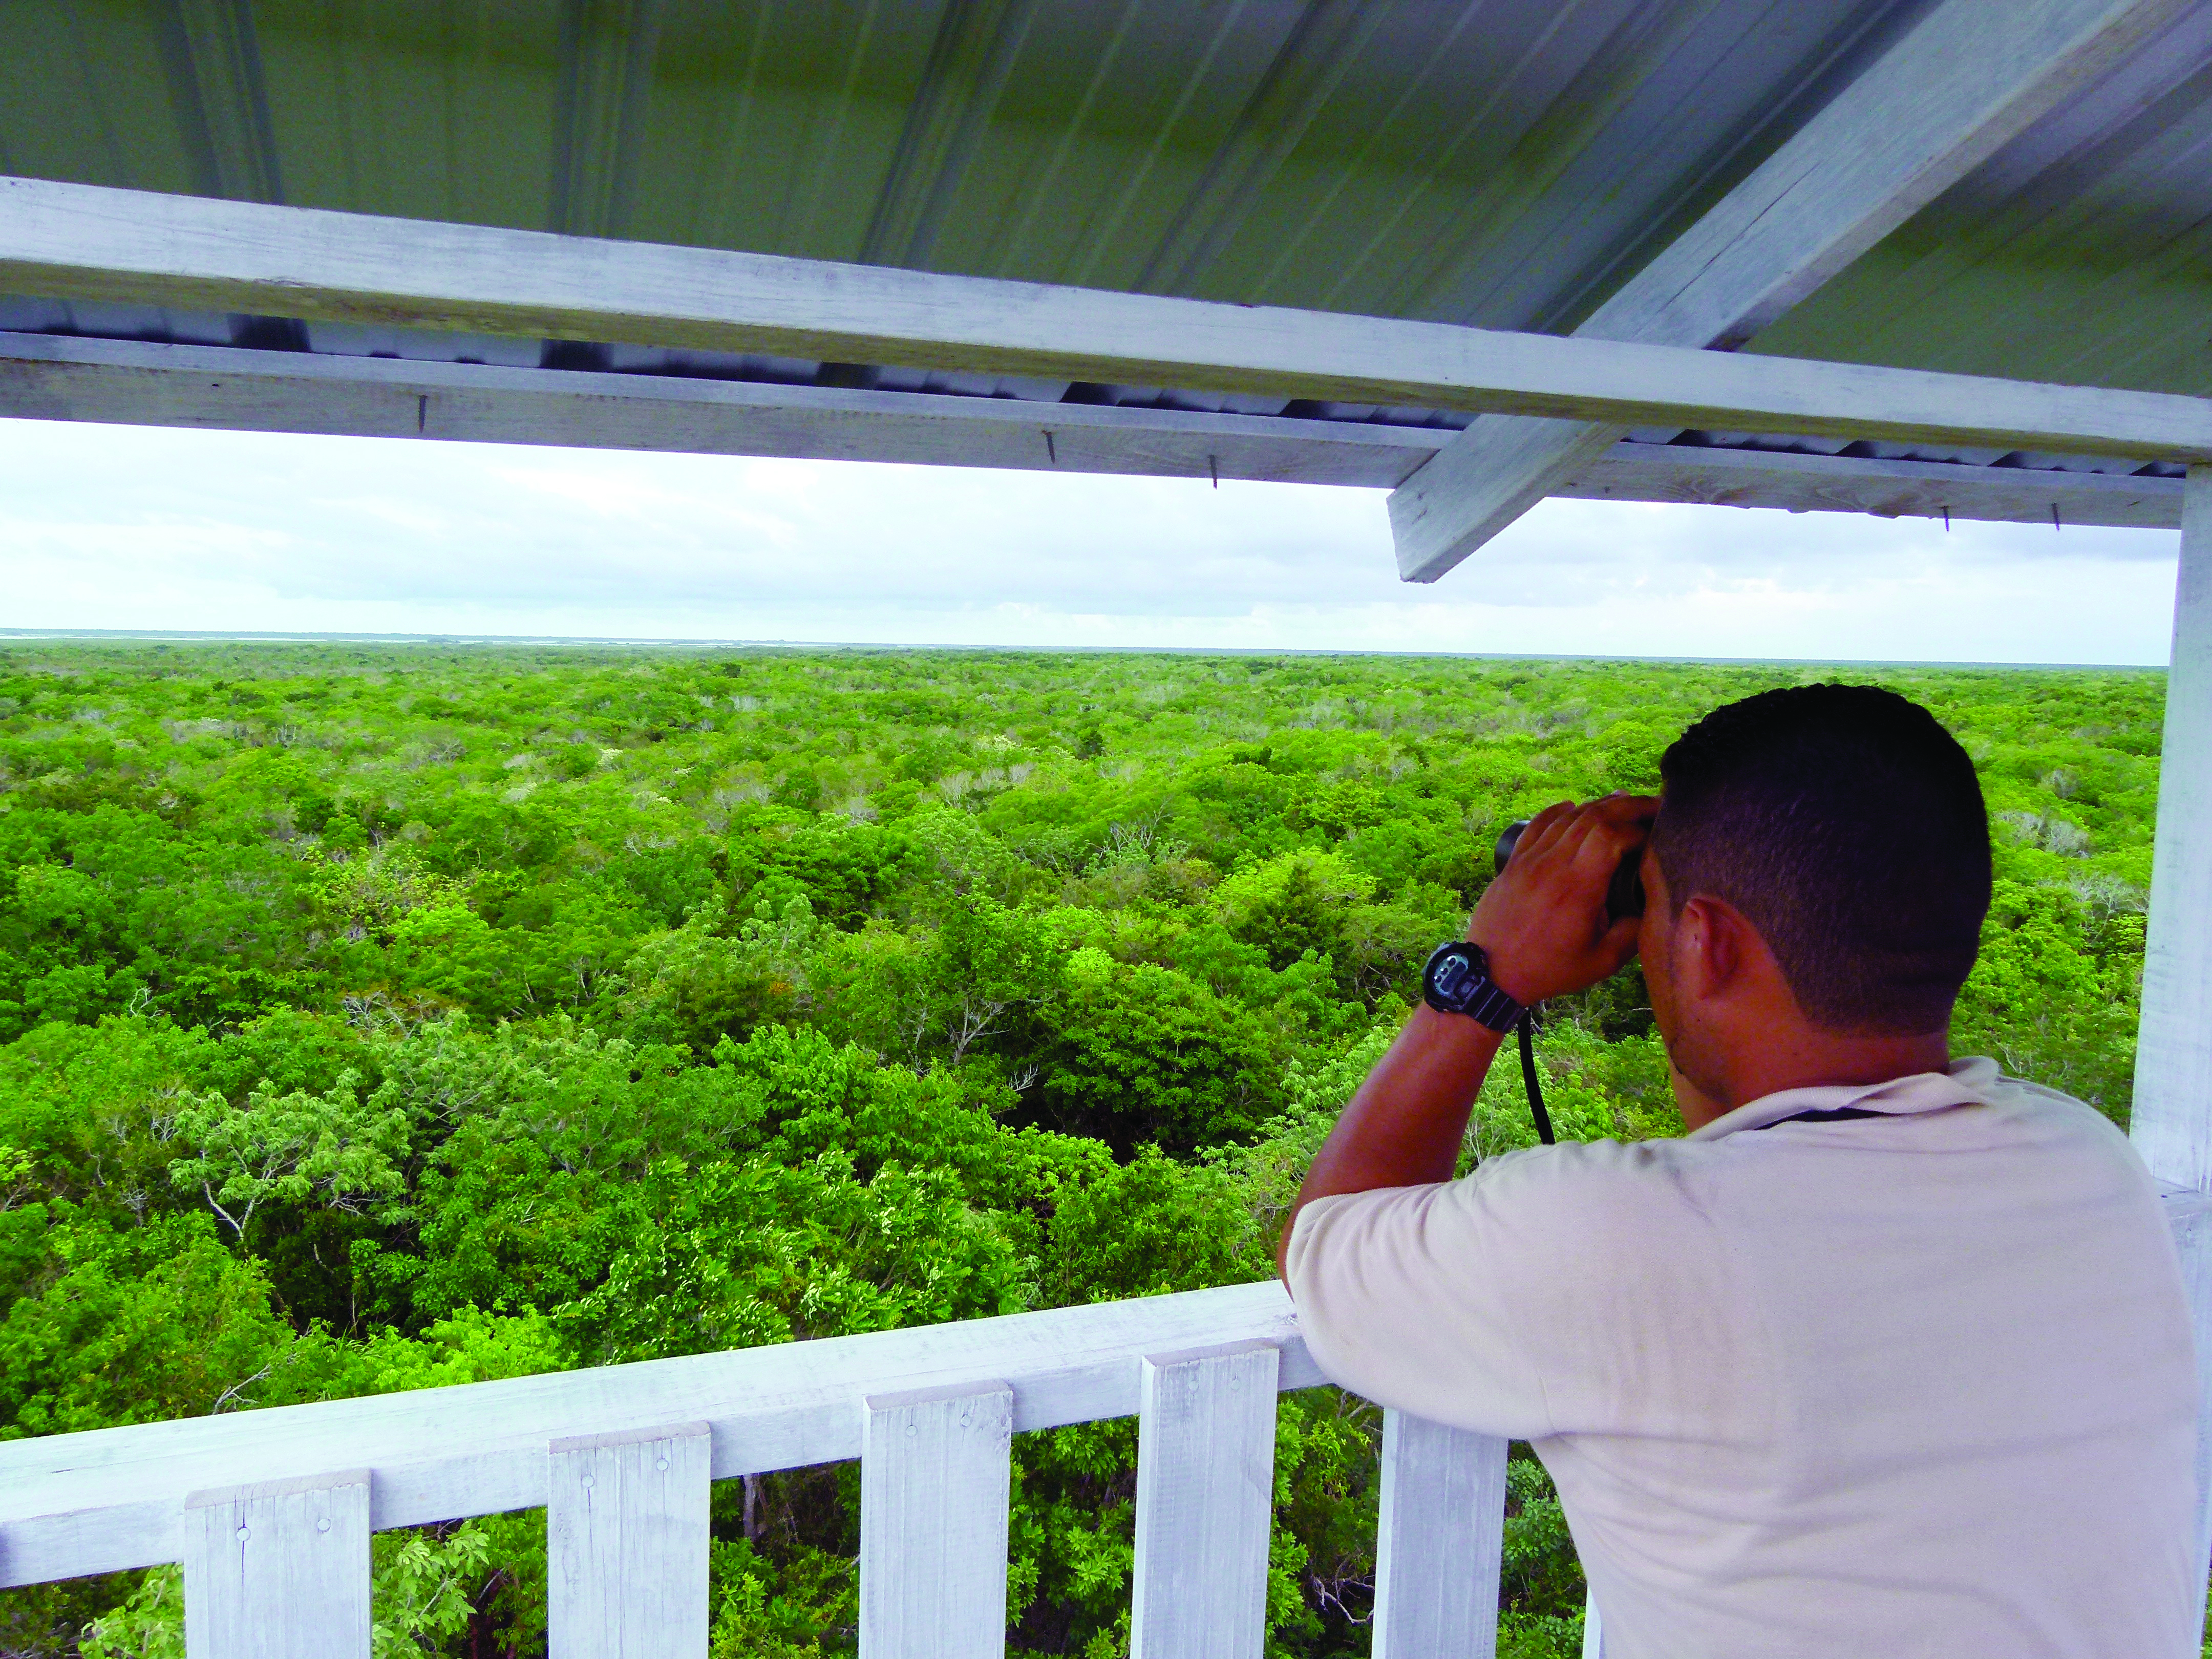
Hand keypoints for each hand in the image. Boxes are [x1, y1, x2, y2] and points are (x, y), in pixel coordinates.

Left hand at [1468, 793, 1655, 1004]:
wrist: (1490, 974)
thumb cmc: (1546, 970)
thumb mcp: (1601, 962)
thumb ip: (1631, 934)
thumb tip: (1649, 907)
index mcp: (1578, 886)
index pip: (1611, 834)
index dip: (1638, 829)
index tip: (1655, 837)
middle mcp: (1553, 863)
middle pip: (1593, 815)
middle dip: (1628, 805)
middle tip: (1652, 805)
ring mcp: (1530, 859)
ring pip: (1567, 816)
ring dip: (1598, 805)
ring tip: (1623, 802)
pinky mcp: (1514, 862)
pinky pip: (1537, 825)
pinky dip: (1558, 811)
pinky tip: (1573, 806)